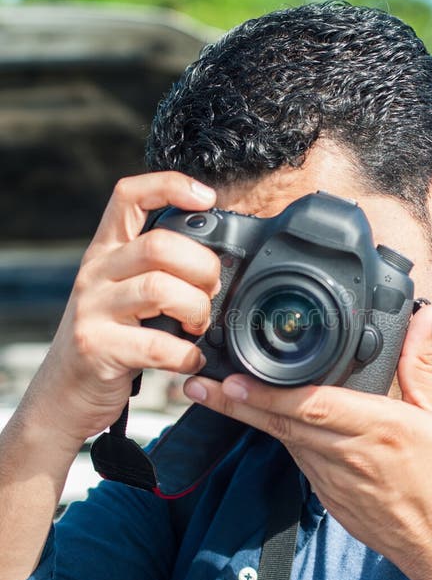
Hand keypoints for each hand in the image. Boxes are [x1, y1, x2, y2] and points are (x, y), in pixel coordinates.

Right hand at [29, 172, 219, 445]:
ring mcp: (93, 309)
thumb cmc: (109, 339)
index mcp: (106, 251)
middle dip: (202, 267)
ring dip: (196, 309)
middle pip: (159, 245)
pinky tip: (190, 360)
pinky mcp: (98, 347)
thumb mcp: (123, 292)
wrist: (64, 393)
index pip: (129, 196)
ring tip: (199, 326)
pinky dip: (186, 356)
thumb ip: (158, 271)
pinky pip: (157, 345)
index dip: (169, 186)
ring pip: (160, 288)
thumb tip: (220, 264)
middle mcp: (96, 272)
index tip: (206, 198)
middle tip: (211, 291)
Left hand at [183, 304, 431, 579]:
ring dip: (250, 417)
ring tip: (215, 394)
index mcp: (375, 427)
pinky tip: (266, 420)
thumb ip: (419, 363)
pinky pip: (298, 459)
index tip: (230, 380)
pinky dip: (282, 438)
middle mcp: (346, 454)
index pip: (310, 405)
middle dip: (233, 403)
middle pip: (279, 423)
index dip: (266, 393)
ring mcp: (331, 481)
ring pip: (283, 440)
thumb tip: (423, 317)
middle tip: (195, 384)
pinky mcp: (327, 497)